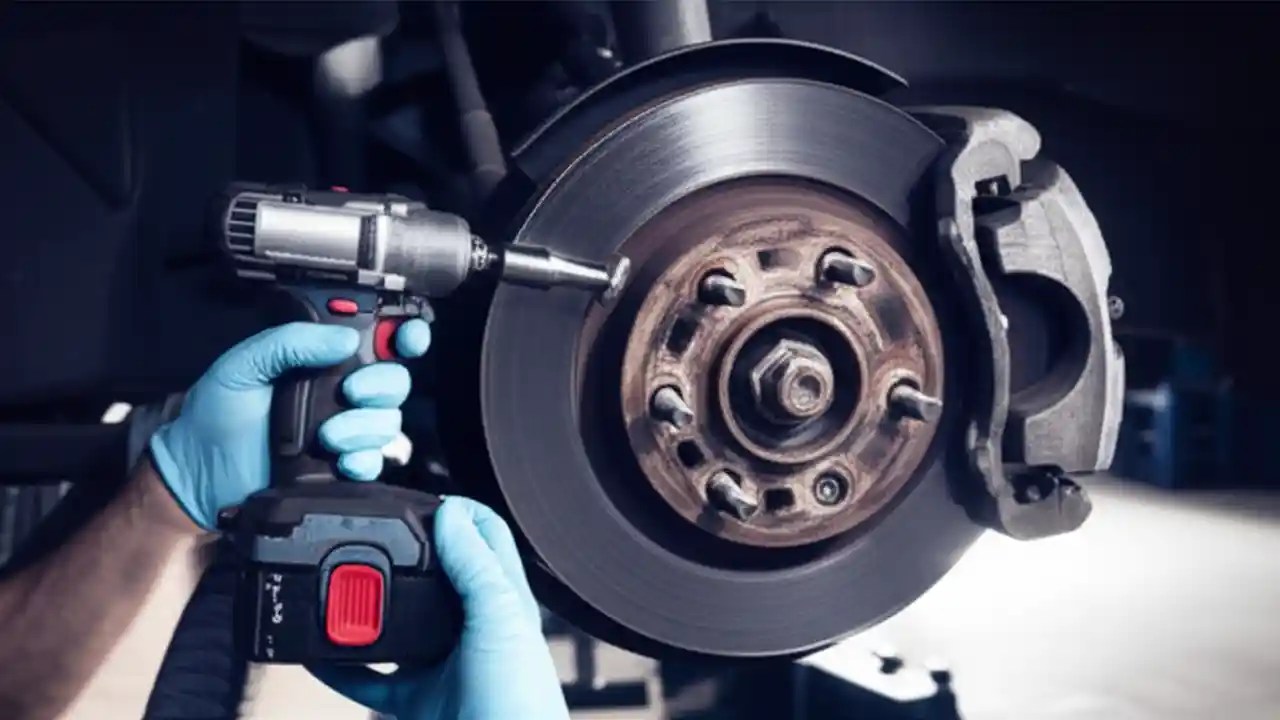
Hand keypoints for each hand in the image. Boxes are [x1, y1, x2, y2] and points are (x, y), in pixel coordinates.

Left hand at [149, 319, 432, 529]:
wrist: (199, 475)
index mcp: (321, 359)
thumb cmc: (215, 415)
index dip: (403, 335)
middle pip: (394, 381)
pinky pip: (376, 461)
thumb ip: (291, 341)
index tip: (406, 338)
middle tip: (350, 393)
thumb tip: (344, 339)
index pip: (378, 340)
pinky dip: (365, 460)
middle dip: (382, 385)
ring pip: (388, 422)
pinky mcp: (342, 468)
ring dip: (364, 427)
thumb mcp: (244, 363)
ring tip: (326, 435)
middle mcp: (339, 392)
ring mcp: (344, 431)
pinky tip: (341, 461)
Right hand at [310, 497, 568, 719]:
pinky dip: (338, 665)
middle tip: (361, 536)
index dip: (457, 509)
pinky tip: (315, 653)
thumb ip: (475, 565)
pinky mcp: (416, 699)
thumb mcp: (499, 619)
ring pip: (394, 623)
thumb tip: (452, 509)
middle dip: (398, 554)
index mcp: (501, 600)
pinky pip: (367, 676)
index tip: (418, 496)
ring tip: (330, 587)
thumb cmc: (520, 704)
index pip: (484, 534)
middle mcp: (470, 627)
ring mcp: (441, 663)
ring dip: (362, 608)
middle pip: (431, 573)